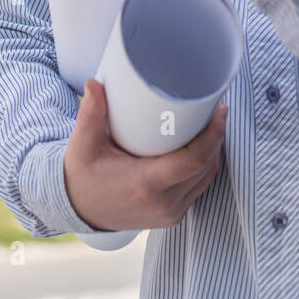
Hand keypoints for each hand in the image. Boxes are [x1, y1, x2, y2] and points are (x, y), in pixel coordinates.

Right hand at [63, 79, 228, 231]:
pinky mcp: (173, 215)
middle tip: (215, 109)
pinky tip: (202, 145)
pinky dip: (204, 165)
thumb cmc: (82, 177)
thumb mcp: (83, 145)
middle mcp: (163, 203)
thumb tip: (94, 83)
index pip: (194, 160)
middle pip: (206, 166)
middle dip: (216, 136)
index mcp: (145, 185)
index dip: (213, 135)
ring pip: (206, 177)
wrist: (78, 211)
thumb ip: (91, 114)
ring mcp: (170, 213)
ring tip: (211, 122)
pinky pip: (199, 187)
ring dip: (213, 150)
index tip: (220, 111)